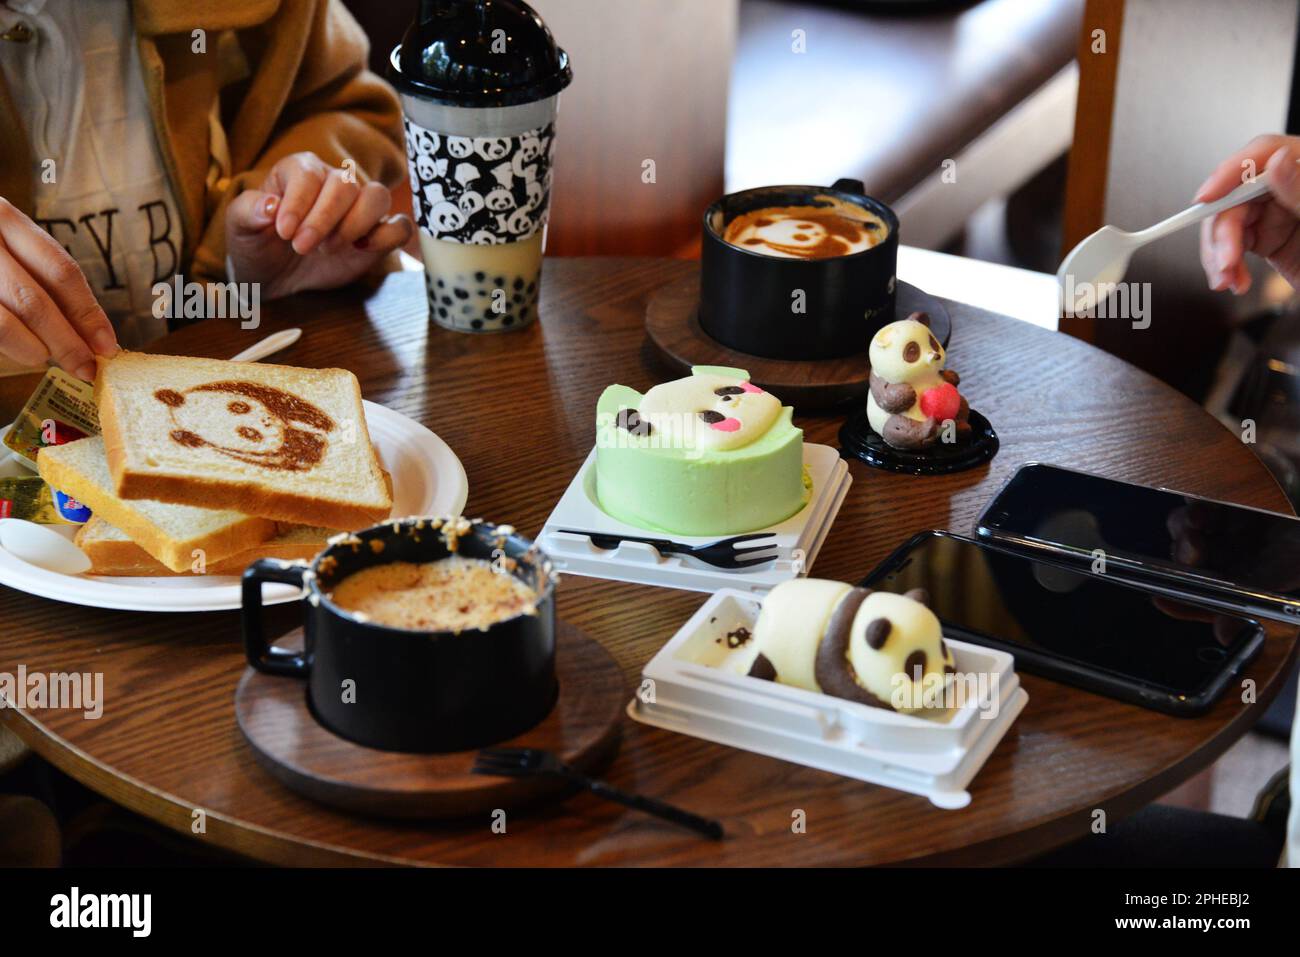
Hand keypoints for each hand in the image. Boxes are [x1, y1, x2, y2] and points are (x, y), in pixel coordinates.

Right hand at [0, 198, 116, 379]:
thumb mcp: (12, 248)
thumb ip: (46, 281)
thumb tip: (92, 335)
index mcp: (5, 218)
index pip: (60, 271)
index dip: (88, 313)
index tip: (107, 346)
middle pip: (34, 302)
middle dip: (67, 343)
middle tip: (86, 368)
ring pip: (4, 324)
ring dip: (33, 349)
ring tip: (43, 354)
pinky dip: (10, 347)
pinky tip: (19, 347)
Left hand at [225, 152, 413, 299]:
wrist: (275, 275)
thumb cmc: (257, 244)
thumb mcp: (239, 229)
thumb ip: (248, 211)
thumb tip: (269, 205)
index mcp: (300, 171)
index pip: (309, 174)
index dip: (299, 203)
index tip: (284, 232)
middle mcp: (334, 182)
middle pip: (346, 185)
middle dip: (324, 220)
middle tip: (302, 247)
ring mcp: (360, 207)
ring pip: (377, 197)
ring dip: (355, 225)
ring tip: (328, 248)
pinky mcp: (378, 234)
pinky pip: (399, 226)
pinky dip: (387, 236)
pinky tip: (361, 249)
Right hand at [1196, 133, 1299, 294]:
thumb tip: (1277, 162)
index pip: (1264, 154)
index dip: (1230, 173)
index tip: (1207, 197)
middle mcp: (1290, 186)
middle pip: (1237, 195)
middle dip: (1223, 231)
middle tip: (1225, 259)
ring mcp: (1278, 212)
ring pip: (1229, 223)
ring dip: (1219, 253)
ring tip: (1226, 278)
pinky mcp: (1269, 239)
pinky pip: (1235, 246)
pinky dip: (1227, 266)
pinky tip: (1233, 280)